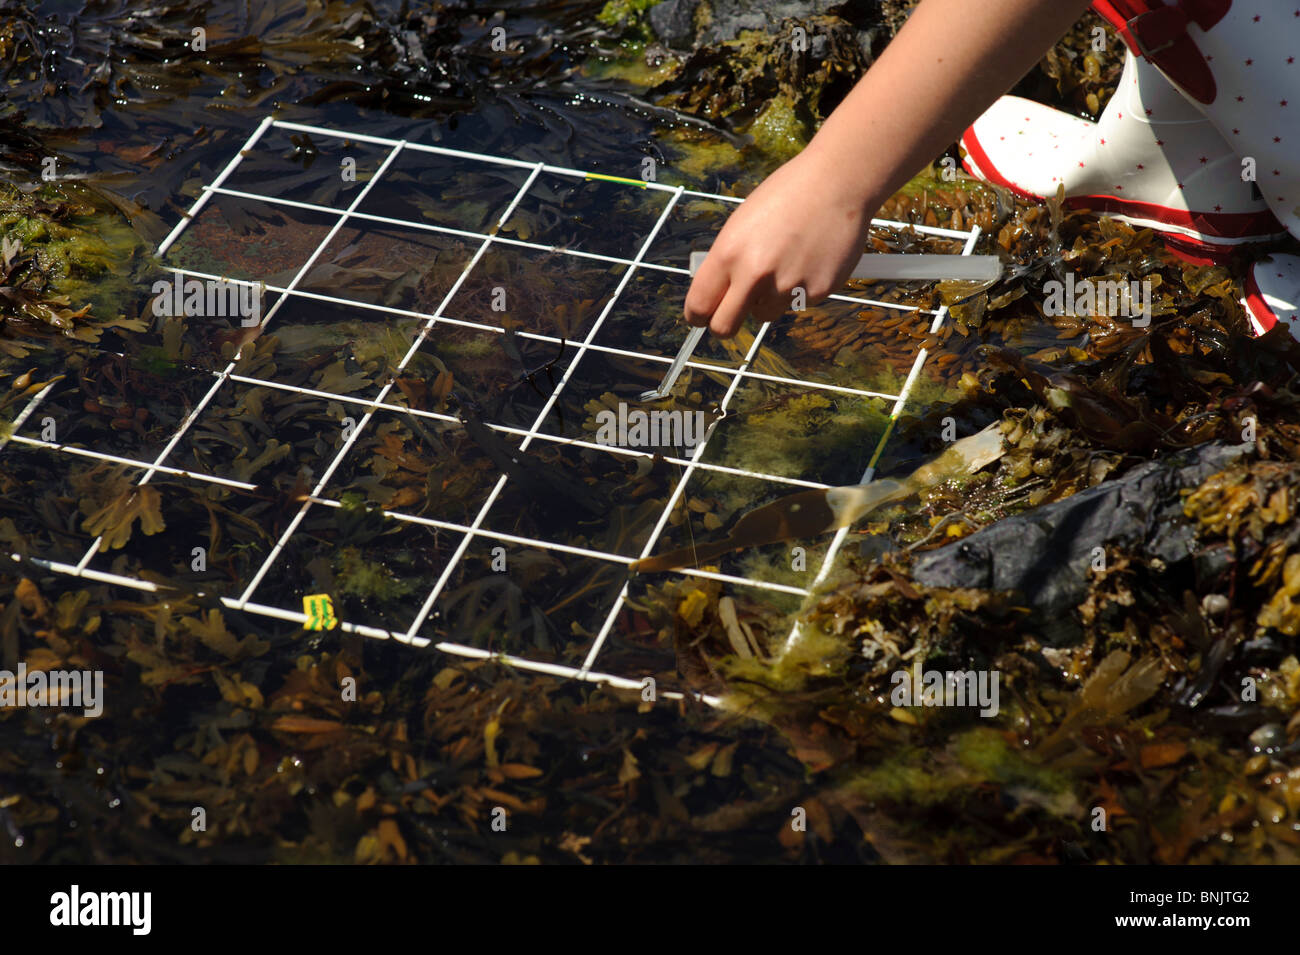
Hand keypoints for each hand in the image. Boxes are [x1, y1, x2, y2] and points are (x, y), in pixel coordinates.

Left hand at [683, 146, 876, 337]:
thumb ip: (728, 261)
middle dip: (724, 326)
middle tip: (733, 314)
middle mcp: (755, 274)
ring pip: (765, 314)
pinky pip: (798, 303)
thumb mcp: (742, 223)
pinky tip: (809, 258)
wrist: (837, 182)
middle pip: (724, 327)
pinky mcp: (818, 291)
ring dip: (768, 300)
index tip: (701, 317)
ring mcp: (788, 286)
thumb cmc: (787, 195)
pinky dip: (800, 288)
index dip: (697, 315)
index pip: (699, 305)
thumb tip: (717, 293)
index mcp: (729, 253)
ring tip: (785, 263)